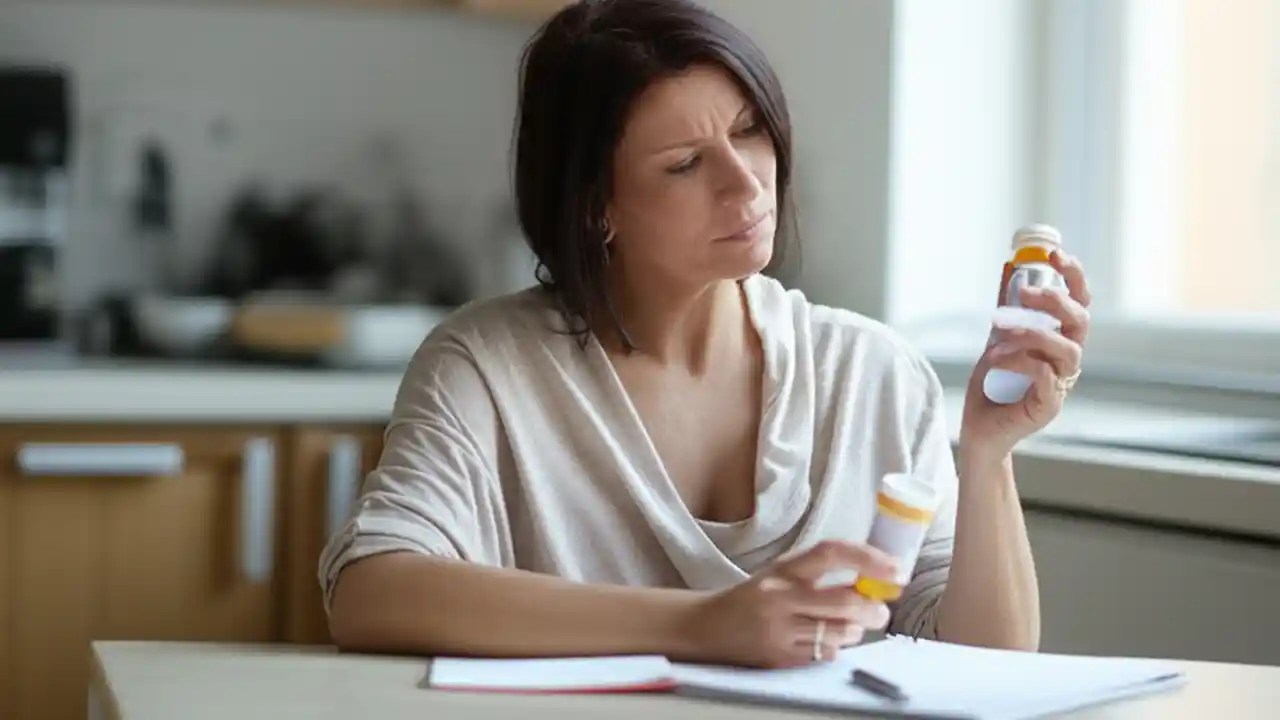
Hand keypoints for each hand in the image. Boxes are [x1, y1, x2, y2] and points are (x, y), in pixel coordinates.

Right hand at [686, 541, 897, 668]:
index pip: (831, 553)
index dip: (869, 559)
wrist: (709, 627)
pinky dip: (835, 648)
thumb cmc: (754, 597)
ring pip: (839, 632)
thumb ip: (819, 572)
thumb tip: (873, 573)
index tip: (896, 569)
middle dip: (874, 608)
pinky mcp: (779, 658)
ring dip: (856, 630)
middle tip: (881, 610)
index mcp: (783, 570)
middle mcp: (780, 598)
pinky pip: (825, 655)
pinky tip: (825, 640)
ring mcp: (779, 631)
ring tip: (852, 625)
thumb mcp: (782, 574)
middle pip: (844, 602)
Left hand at [961, 251, 1091, 459]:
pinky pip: (1045, 376)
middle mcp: (1066, 360)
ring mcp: (1062, 384)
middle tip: (1022, 294)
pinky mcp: (1049, 406)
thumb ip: (1007, 312)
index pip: (1080, 303)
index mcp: (1059, 340)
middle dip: (1055, 301)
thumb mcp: (997, 339)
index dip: (1074, 276)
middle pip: (1081, 322)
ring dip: (1030, 335)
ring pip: (1067, 349)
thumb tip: (1009, 270)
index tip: (1054, 253)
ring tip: (998, 336)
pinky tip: (994, 360)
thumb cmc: (992, 386)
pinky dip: (1019, 361)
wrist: (979, 429)